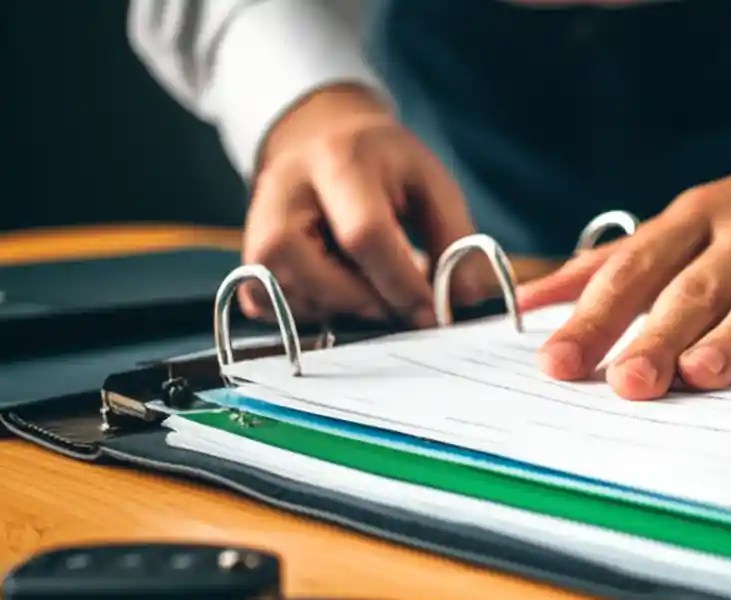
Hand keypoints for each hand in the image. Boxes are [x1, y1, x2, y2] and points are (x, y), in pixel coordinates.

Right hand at [239, 84, 474, 327]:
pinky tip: (335, 296)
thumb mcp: (431, 183)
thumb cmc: (384, 164)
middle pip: (305, 267)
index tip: (430, 313)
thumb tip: (463, 301)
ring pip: (279, 289)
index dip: (400, 283)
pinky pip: (261, 301)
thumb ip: (454, 238)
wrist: (323, 136)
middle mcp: (285, 189)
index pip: (364, 233)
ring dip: (333, 308)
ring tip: (368, 294)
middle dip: (360, 302)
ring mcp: (256, 220)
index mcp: (340, 161)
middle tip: (396, 308)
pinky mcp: (248, 251)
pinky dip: (302, 313)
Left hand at [516, 132, 730, 399]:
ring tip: (700, 374)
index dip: (595, 316)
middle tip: (627, 384)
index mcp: (698, 217)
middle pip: (699, 285)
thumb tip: (528, 303)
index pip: (637, 267)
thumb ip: (612, 267)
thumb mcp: (684, 224)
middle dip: (658, 334)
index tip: (558, 362)